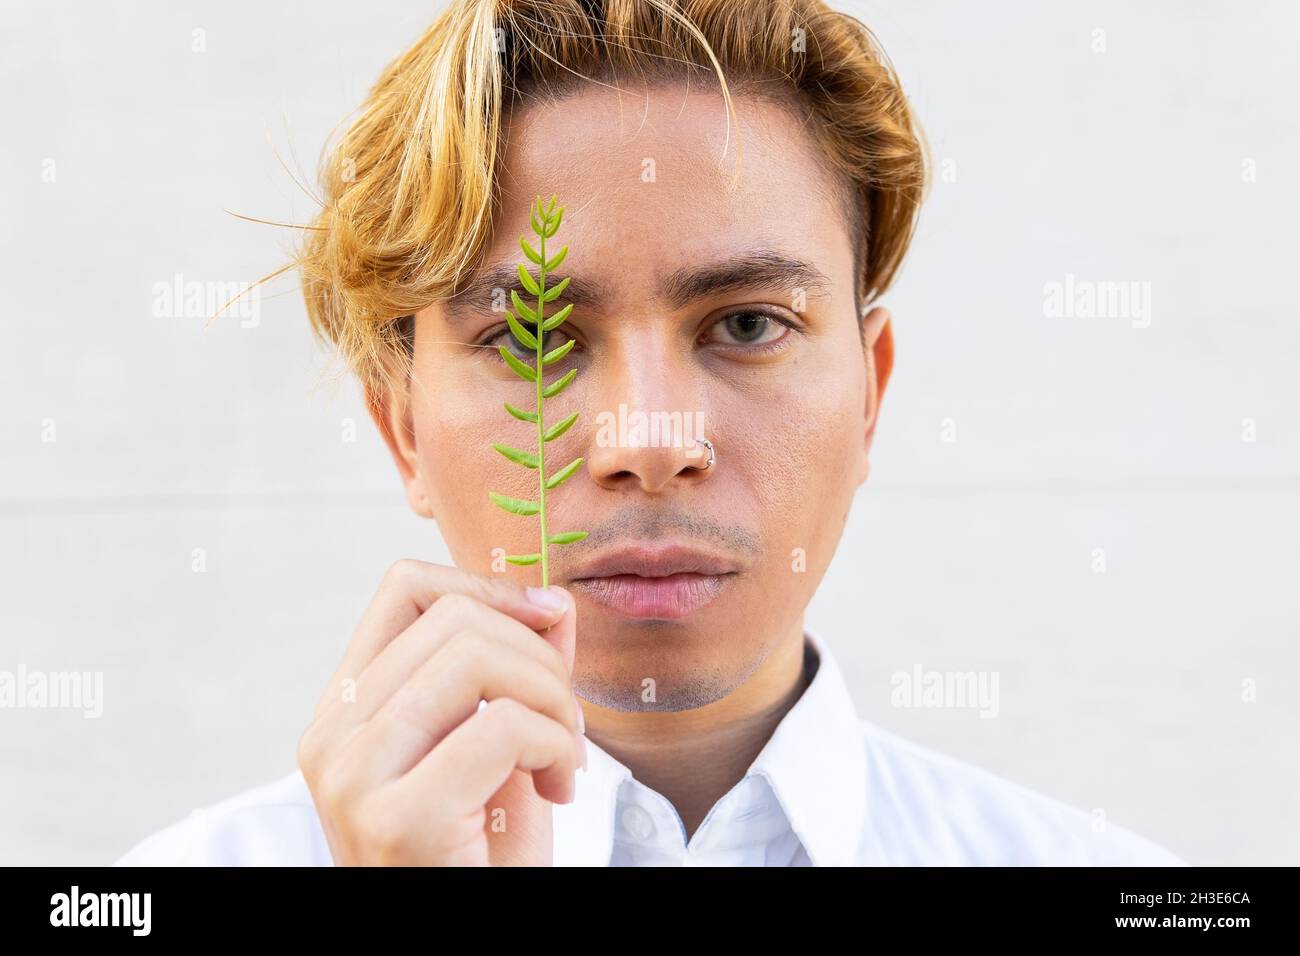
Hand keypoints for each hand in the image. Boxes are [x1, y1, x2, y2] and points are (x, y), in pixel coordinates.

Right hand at [297, 560, 584, 864]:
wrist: (468, 936)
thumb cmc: (481, 855)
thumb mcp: (501, 746)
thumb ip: (520, 671)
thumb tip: (555, 602)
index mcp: (345, 711)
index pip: (403, 587)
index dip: (486, 585)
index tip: (545, 620)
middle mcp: (331, 738)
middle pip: (454, 618)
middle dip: (540, 657)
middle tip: (564, 722)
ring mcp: (353, 778)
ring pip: (477, 657)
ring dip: (554, 701)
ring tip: (565, 756)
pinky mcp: (398, 819)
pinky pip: (503, 726)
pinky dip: (556, 747)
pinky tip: (557, 790)